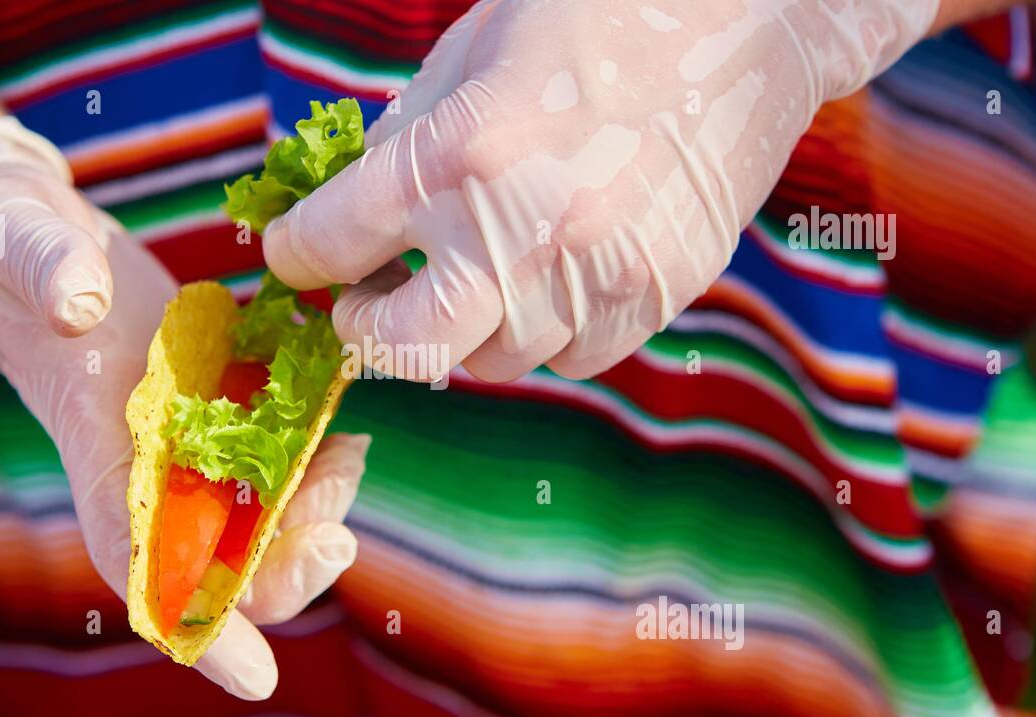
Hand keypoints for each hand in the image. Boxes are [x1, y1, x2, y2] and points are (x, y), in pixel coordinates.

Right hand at [0, 116, 367, 699]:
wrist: (7, 221)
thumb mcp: (13, 233)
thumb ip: (41, 265)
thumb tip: (76, 304)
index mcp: (93, 442)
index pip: (137, 559)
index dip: (195, 621)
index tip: (257, 676)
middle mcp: (139, 457)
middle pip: (215, 557)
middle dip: (283, 568)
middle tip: (338, 535)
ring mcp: (176, 430)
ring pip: (251, 511)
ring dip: (308, 514)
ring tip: (351, 461)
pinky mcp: (204, 393)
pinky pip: (266, 450)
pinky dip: (311, 456)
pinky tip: (347, 431)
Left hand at [264, 0, 938, 381]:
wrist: (739, 18)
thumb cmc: (591, 21)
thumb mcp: (465, 60)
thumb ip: (402, 147)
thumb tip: (353, 219)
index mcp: (453, 155)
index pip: (328, 244)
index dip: (296, 255)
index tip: (300, 257)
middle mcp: (515, 231)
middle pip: (402, 350)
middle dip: (365, 334)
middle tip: (364, 305)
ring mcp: (589, 275)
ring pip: (489, 362)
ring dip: (463, 329)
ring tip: (474, 274)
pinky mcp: (652, 296)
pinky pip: (572, 359)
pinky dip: (545, 332)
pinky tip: (549, 279)